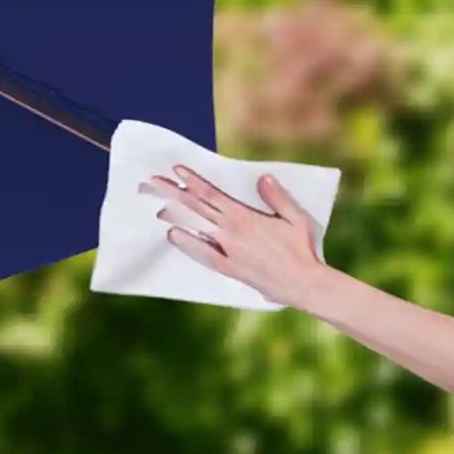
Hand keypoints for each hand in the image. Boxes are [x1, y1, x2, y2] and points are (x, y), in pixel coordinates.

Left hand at [139, 165, 330, 309]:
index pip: (211, 194)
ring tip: (157, 206)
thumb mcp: (295, 217)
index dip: (192, 181)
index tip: (176, 170)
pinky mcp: (227, 267)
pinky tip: (172, 235)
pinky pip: (202, 254)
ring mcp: (227, 250)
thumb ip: (276, 197)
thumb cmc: (301, 249)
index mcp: (244, 216)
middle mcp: (230, 232)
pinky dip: (186, 244)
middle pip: (196, 208)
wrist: (300, 282)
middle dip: (173, 193)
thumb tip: (263, 178)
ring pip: (195, 228)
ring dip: (175, 215)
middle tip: (153, 183)